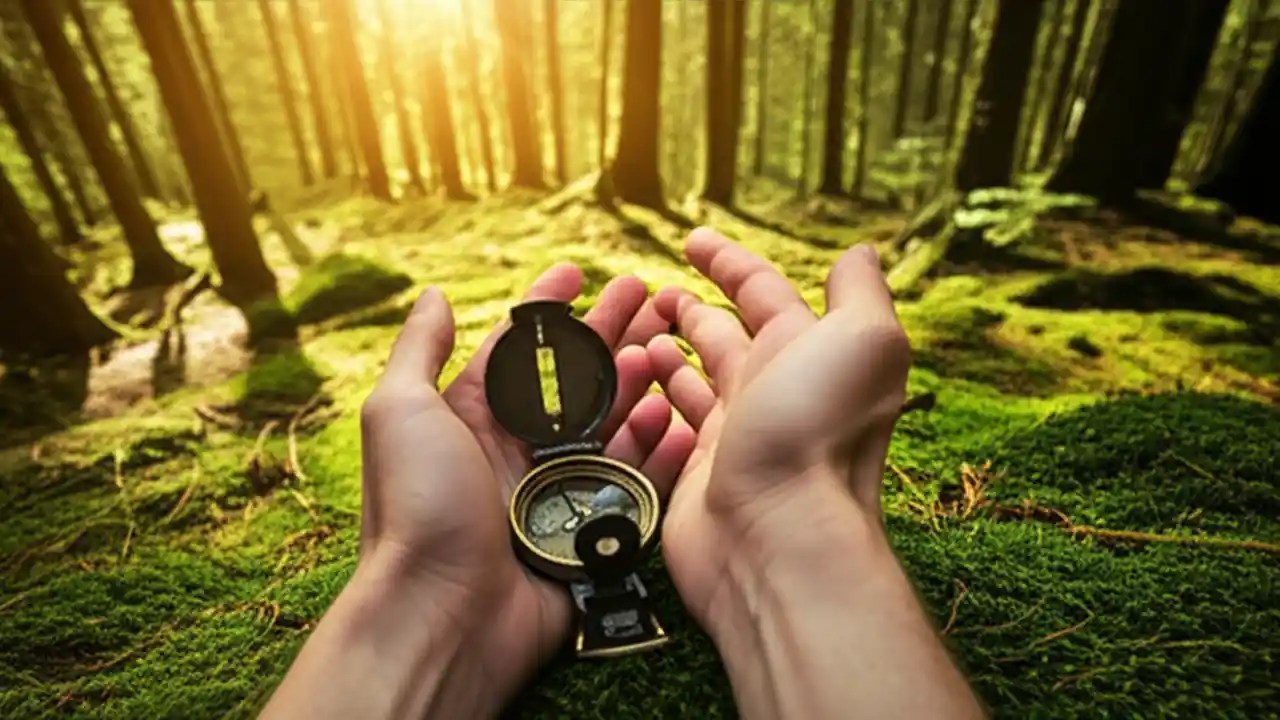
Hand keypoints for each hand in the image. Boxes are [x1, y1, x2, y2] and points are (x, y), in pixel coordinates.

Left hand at [263, 265, 694, 718]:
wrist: (442, 615)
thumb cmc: (417, 508)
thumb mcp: (400, 414)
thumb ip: (420, 351)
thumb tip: (434, 295)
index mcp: (472, 419)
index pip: (518, 350)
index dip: (548, 308)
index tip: (580, 271)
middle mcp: (515, 451)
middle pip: (575, 380)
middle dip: (610, 335)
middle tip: (651, 298)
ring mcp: (554, 492)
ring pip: (610, 426)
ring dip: (639, 387)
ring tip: (666, 354)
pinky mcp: (588, 532)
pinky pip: (632, 483)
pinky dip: (658, 452)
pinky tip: (679, 419)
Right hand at [648, 228, 910, 622]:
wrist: (780, 538)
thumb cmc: (816, 433)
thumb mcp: (863, 342)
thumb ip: (860, 293)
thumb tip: (860, 253)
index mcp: (807, 354)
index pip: (762, 293)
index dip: (728, 262)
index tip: (691, 239)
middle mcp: (773, 394)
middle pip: (724, 337)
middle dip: (690, 310)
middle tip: (650, 293)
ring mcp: (734, 439)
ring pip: (694, 382)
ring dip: (666, 353)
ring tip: (634, 335)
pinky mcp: (697, 478)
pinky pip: (670, 429)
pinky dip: (652, 403)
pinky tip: (631, 388)